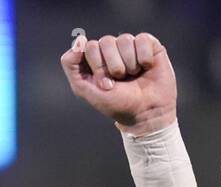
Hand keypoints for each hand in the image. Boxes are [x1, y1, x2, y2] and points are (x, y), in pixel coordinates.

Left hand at [60, 32, 176, 134]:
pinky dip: (144, 58)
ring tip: (134, 76)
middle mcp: (111, 49)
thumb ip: (71, 67)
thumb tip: (78, 40)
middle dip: (113, 67)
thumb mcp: (86, 91)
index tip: (105, 84)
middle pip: (106, 41)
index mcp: (94, 59)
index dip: (98, 66)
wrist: (147, 113)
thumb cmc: (117, 104)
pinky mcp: (148, 44)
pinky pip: (143, 39)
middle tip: (120, 81)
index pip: (89, 47)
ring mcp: (129, 45)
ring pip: (124, 39)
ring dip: (130, 64)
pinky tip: (146, 68)